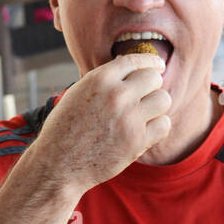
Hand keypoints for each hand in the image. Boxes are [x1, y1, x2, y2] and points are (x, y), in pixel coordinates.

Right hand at [29, 53, 171, 190]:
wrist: (58, 163)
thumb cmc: (65, 129)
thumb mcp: (78, 93)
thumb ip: (104, 81)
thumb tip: (129, 68)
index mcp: (100, 79)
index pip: (136, 60)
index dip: (151, 63)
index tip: (158, 67)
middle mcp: (117, 95)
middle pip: (155, 78)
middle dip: (153, 86)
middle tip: (146, 96)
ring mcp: (129, 118)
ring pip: (164, 100)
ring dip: (157, 106)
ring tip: (146, 114)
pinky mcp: (137, 141)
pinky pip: (164, 125)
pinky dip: (158, 127)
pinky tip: (146, 130)